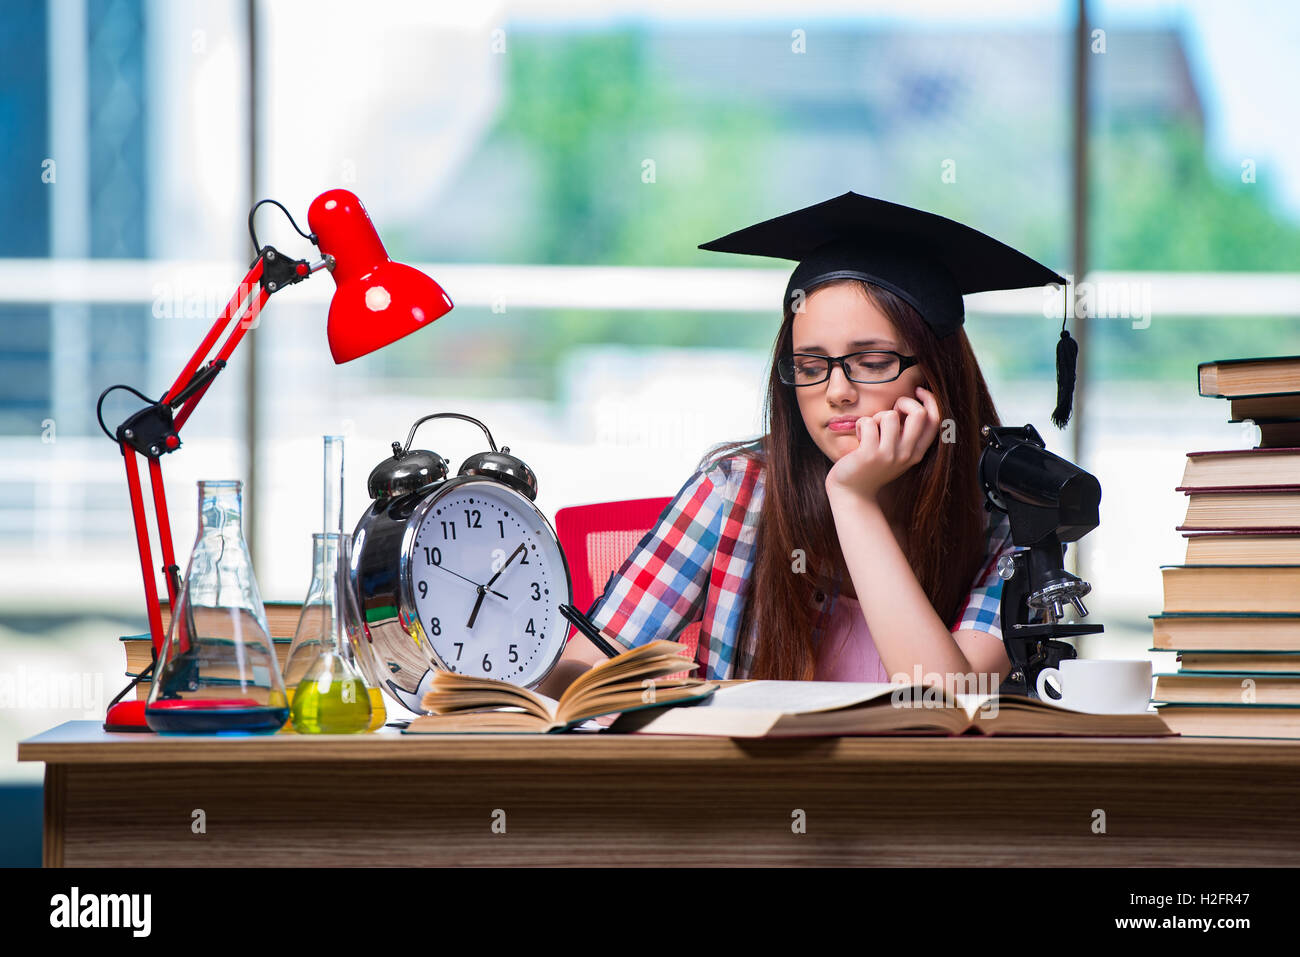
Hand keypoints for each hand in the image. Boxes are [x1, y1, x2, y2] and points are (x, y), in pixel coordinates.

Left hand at [825, 386, 941, 502]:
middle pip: (919, 413)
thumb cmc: (871, 468)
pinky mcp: (870, 454)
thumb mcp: (895, 453)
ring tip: (870, 431)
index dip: (930, 400)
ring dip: (876, 417)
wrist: (852, 493)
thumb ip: (905, 434)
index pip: (936, 420)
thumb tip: (910, 403)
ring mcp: (889, 455)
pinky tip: (859, 439)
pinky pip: (868, 422)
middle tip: (890, 411)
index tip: (918, 390)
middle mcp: (907, 454)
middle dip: (904, 402)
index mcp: (916, 452)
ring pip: (889, 415)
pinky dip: (861, 425)